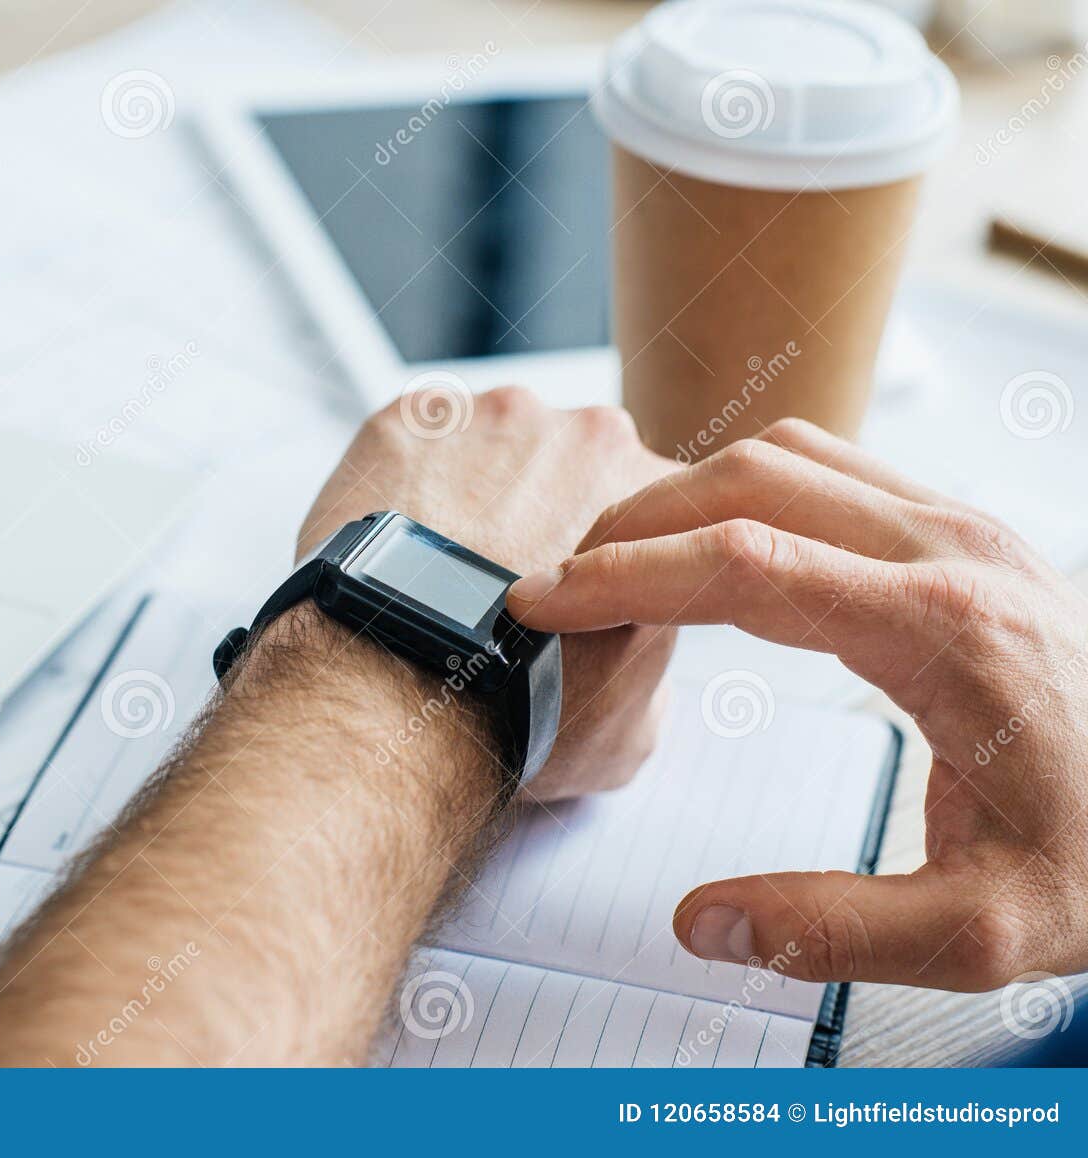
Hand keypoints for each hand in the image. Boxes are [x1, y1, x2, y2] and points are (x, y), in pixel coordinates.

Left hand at [300, 388, 675, 798]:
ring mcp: (493, 416)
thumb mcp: (635, 718)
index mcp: (657, 495)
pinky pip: (414, 435)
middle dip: (539, 505)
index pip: (646, 501)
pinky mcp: (410, 418)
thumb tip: (634, 649)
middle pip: (565, 459)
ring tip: (438, 566)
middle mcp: (586, 433)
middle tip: (500, 577)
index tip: (572, 585)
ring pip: (488, 441)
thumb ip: (651, 657)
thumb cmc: (521, 712)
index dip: (606, 546)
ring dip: (472, 487)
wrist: (409, 691)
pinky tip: (395, 541)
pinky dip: (404, 476)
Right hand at [507, 418, 1087, 990]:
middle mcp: (949, 550)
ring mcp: (960, 526)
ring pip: (784, 455)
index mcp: (942, 631)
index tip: (545, 602)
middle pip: (746, 483)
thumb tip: (703, 924)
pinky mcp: (959, 530)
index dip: (623, 577)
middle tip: (561, 587)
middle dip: (631, 525)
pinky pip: (826, 468)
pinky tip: (711, 550)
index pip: (741, 563)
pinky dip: (742, 493)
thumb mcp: (986, 932)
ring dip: (684, 496)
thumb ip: (836, 932)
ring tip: (620, 565)